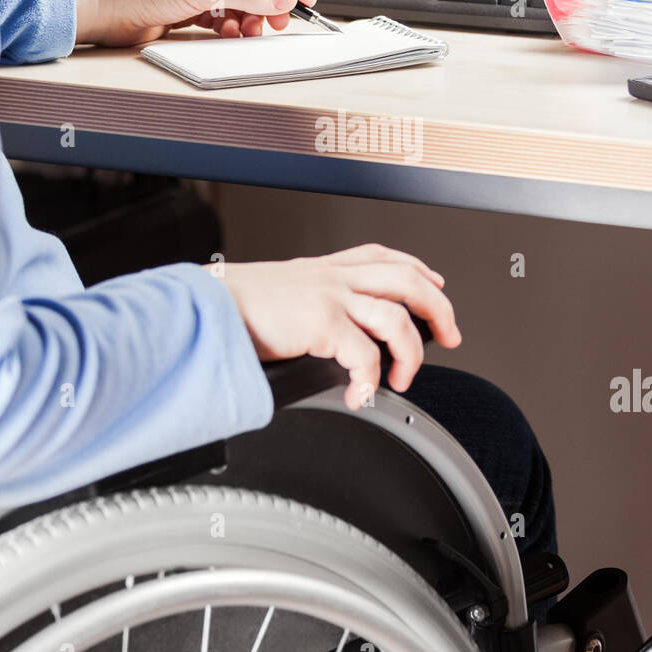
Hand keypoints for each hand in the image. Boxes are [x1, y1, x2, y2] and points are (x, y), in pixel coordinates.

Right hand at [214, 244, 462, 410]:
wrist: (201, 309)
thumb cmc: (228, 309)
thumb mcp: (277, 295)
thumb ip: (305, 307)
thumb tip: (321, 337)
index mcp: (323, 269)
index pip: (384, 256)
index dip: (419, 268)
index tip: (437, 284)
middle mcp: (332, 277)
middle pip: (409, 278)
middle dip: (440, 307)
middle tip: (451, 335)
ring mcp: (329, 296)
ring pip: (399, 315)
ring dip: (412, 352)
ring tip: (404, 377)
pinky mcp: (321, 322)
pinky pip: (366, 354)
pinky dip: (371, 379)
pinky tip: (361, 394)